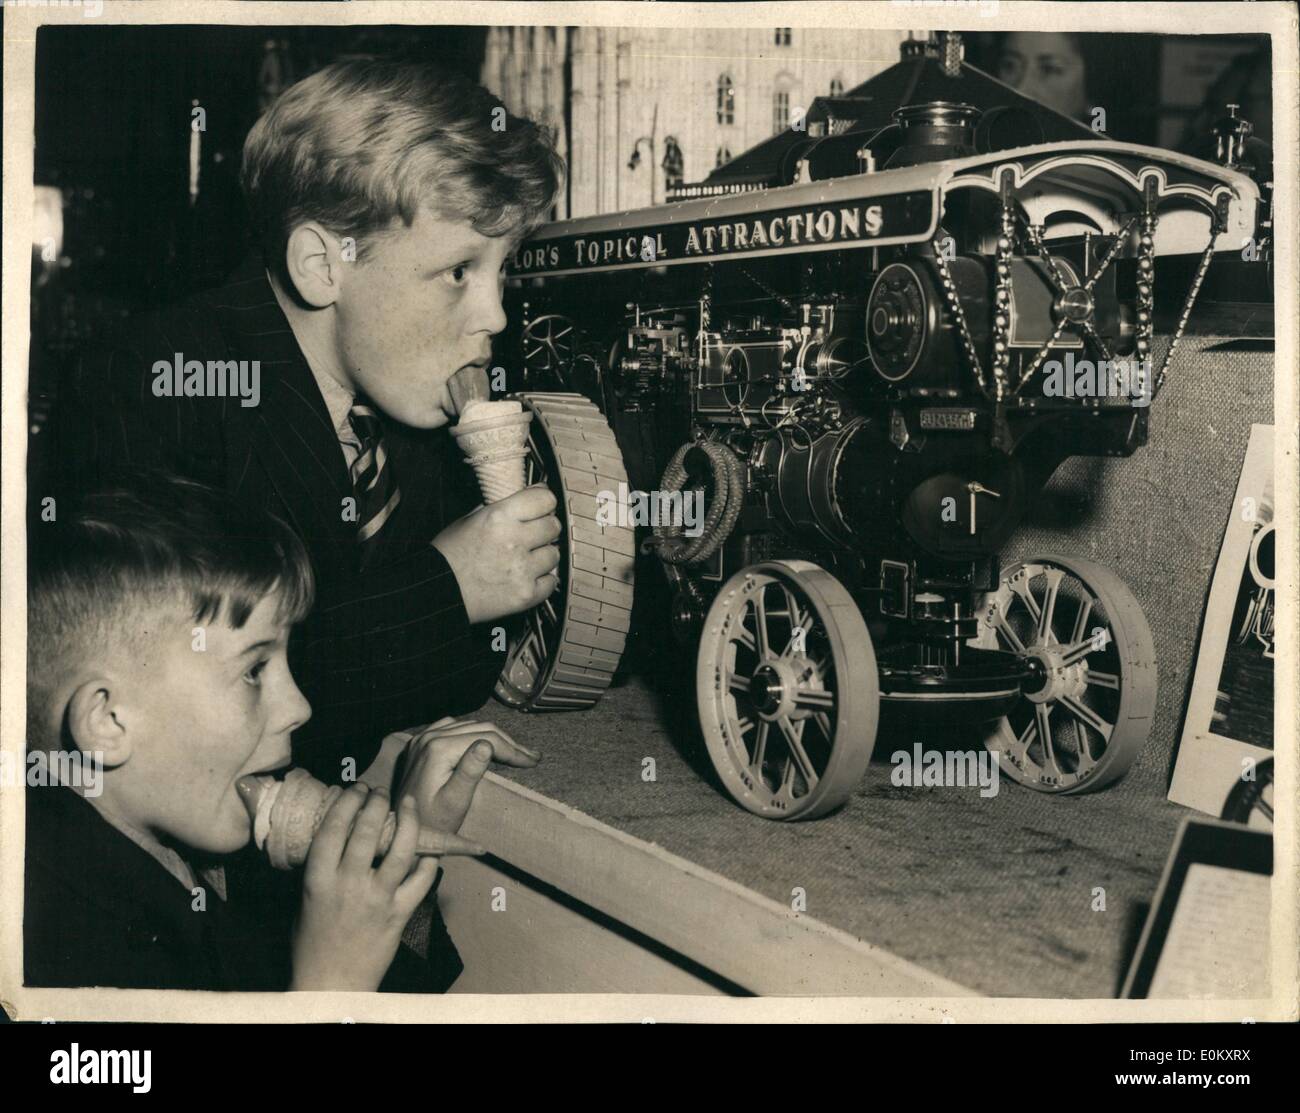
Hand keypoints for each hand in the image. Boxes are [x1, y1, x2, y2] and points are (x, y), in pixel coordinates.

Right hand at [290, 785, 439, 990]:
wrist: (330, 984)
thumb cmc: (311, 944)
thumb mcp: (305, 901)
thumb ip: (320, 869)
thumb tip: (335, 835)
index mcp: (319, 881)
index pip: (334, 829)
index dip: (347, 802)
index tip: (356, 789)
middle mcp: (348, 885)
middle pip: (367, 831)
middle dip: (376, 802)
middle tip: (380, 792)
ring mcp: (377, 899)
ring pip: (400, 849)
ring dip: (407, 821)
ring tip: (409, 803)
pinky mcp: (399, 914)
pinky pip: (421, 880)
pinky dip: (427, 861)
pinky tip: (428, 848)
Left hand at [396, 718, 540, 833]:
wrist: (401, 829)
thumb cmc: (431, 822)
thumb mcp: (454, 802)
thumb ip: (470, 771)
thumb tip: (488, 745)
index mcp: (438, 749)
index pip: (486, 739)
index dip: (513, 750)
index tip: (533, 762)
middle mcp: (429, 736)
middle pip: (479, 728)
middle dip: (509, 743)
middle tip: (532, 757)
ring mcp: (423, 737)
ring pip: (468, 725)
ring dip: (494, 737)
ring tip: (516, 752)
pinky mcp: (421, 743)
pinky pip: (453, 728)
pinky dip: (473, 733)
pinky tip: (485, 743)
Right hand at [432, 484, 560, 623]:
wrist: (437, 592)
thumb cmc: (449, 556)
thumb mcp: (469, 520)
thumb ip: (501, 509)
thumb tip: (527, 499)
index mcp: (499, 517)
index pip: (545, 499)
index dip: (544, 502)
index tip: (541, 506)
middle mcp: (514, 541)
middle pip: (553, 526)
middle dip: (544, 528)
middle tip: (532, 535)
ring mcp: (522, 570)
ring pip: (554, 554)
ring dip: (543, 555)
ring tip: (524, 559)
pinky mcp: (525, 594)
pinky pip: (551, 582)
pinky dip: (542, 580)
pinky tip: (525, 577)